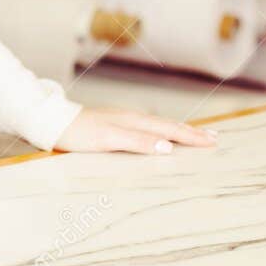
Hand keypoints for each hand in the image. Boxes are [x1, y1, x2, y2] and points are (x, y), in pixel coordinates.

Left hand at [52, 106, 217, 153]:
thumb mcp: (108, 139)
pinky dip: (161, 131)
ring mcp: (122, 120)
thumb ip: (137, 141)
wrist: (51, 123)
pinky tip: (159, 135)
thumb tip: (168, 147)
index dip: (191, 137)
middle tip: (215, 138)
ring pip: (158, 125)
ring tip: (195, 135)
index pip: (169, 129)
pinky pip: (146, 128)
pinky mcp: (112, 125)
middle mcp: (130, 118)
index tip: (213, 142)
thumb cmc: (77, 132)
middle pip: (168, 125)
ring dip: (179, 130)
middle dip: (192, 132)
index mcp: (133, 121)